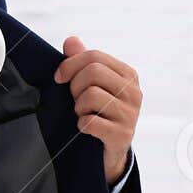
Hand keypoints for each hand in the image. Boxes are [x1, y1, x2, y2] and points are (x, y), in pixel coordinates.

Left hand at [54, 35, 140, 185]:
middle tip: (75, 100)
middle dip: (75, 86)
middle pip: (93, 73)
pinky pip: (91, 121)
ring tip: (83, 114)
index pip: (94, 56)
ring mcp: (130, 114)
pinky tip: (86, 128)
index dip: (70, 64)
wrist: (110, 151)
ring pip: (91, 96)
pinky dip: (82, 124)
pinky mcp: (122, 135)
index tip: (59, 77)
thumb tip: (71, 41)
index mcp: (127, 75)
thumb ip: (82, 62)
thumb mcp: (92, 85)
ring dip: (78, 107)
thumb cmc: (100, 113)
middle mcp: (133, 92)